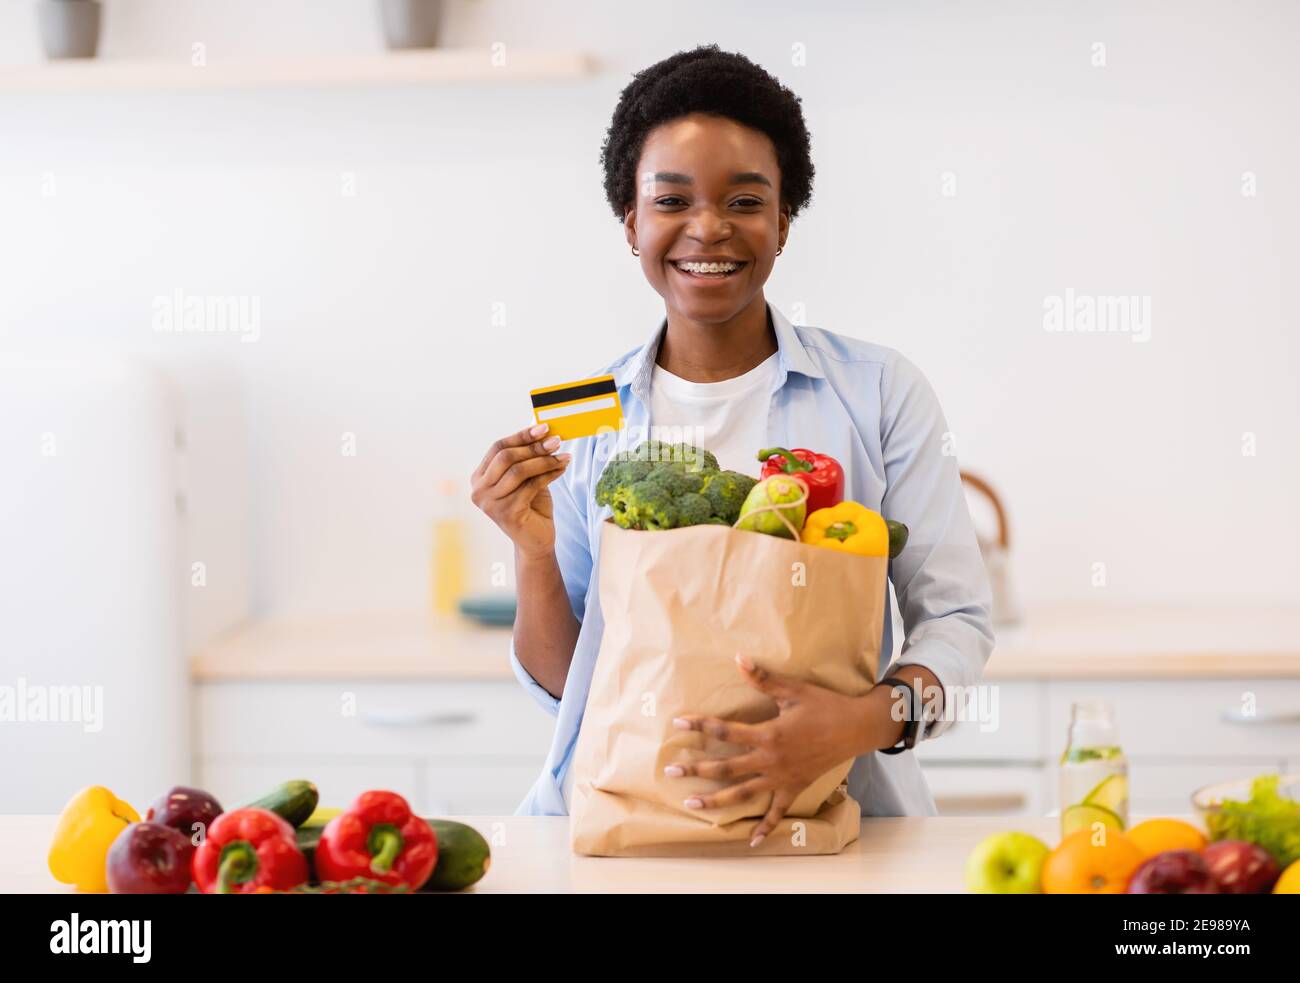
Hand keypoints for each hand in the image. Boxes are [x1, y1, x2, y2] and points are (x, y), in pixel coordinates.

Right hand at [470, 423, 569, 559]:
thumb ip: (527, 457)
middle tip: (556, 441)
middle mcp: (479, 490)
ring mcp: (490, 504)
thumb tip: (543, 430)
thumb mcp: (526, 477)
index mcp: (479, 478)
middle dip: (534, 447)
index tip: (544, 428)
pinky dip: (549, 474)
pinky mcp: (506, 514)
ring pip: (519, 471)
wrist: (536, 540)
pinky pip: (531, 486)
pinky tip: (561, 469)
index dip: (521, 436)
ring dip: (544, 460)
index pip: (498, 448)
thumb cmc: (531, 505)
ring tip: (563, 456)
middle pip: (506, 457)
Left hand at [667, 655, 882, 847]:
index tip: (678, 724)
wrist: (856, 728)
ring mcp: (781, 778)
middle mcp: (770, 760)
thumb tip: (738, 658)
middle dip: (696, 769)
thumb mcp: (793, 689)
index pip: (725, 730)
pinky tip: (750, 840)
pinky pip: (777, 811)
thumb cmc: (824, 705)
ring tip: (691, 803)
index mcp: (768, 734)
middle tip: (670, 772)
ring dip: (715, 799)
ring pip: (742, 793)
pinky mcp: (794, 788)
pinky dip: (765, 828)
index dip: (699, 725)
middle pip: (725, 767)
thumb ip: (763, 679)